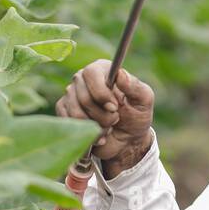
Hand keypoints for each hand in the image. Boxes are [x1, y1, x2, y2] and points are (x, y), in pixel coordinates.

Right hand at [55, 59, 153, 178]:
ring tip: (108, 127)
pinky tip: (99, 135)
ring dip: (97, 126)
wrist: (127, 140)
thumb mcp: (144, 100)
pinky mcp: (65, 111)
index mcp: (102, 69)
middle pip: (84, 97)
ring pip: (76, 113)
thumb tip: (120, 74)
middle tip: (116, 119)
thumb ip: (135, 86)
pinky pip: (69, 123)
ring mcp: (71, 95)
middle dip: (103, 115)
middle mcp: (83, 78)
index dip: (101, 93)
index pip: (91, 73)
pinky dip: (87, 134)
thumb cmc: (136, 116)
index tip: (115, 108)